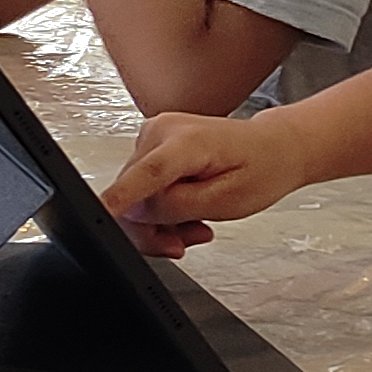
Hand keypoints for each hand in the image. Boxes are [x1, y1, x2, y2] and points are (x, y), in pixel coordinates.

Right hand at [101, 107, 315, 254]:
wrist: (273, 147)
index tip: (98, 218)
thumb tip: (133, 213)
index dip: (118, 202)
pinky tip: (188, 211)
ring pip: (134, 197)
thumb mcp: (225, 201)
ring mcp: (152, 135)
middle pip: (132, 197)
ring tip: (197, 225)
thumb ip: (176, 208)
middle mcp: (160, 131)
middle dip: (156, 229)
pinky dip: (162, 208)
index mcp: (186, 141)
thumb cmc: (261, 168)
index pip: (143, 175)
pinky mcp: (151, 145)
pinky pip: (142, 188)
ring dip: (162, 221)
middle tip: (190, 240)